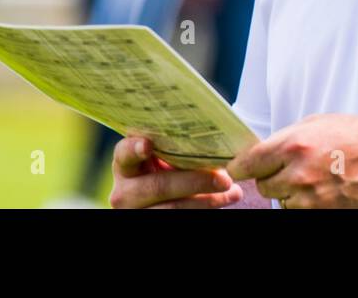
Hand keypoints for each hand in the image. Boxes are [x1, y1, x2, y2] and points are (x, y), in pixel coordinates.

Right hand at [109, 136, 243, 208]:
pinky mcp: (149, 222)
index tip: (148, 145)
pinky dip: (206, 206)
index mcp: (125, 165)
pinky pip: (179, 216)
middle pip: (158, 186)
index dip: (134, 149)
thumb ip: (175, 147)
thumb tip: (213, 135)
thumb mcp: (165, 158)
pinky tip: (225, 198)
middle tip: (225, 178)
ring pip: (172, 208)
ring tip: (233, 190)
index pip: (124, 153)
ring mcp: (136, 211)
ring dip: (207, 200)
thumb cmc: (169, 167)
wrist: (164, 197)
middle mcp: (124, 191)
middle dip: (194, 181)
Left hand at [226, 114, 357, 208]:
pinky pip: (299, 211)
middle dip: (274, 177)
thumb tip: (266, 149)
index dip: (242, 166)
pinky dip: (307, 204)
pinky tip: (326, 191)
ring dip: (292, 193)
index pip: (247, 163)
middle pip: (263, 185)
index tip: (241, 167)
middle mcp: (297, 174)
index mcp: (295, 145)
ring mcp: (309, 200)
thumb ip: (290, 137)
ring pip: (281, 201)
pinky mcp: (321, 215)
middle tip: (295, 168)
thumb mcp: (323, 123)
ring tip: (319, 179)